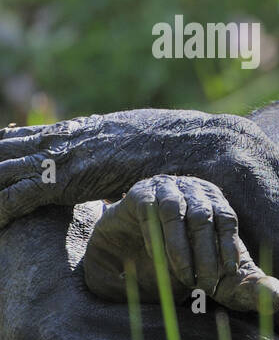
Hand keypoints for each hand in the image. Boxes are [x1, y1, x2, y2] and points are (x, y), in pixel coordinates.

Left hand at [0, 109, 248, 227]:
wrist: (198, 144)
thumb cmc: (180, 151)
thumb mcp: (140, 152)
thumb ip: (120, 160)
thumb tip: (121, 172)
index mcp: (81, 133)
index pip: (27, 137)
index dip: (2, 144)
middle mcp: (68, 140)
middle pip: (4, 148)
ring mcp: (68, 157)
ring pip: (4, 170)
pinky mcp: (73, 178)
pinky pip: (22, 194)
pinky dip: (0, 206)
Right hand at [83, 175, 278, 312]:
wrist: (129, 256)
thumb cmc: (184, 265)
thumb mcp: (219, 280)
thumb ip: (248, 287)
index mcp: (217, 204)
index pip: (228, 220)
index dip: (229, 247)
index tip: (229, 274)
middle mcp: (194, 191)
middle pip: (204, 218)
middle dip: (207, 255)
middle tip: (205, 286)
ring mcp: (166, 188)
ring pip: (176, 213)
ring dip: (181, 249)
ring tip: (185, 279)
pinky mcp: (140, 194)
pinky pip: (150, 212)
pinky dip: (156, 236)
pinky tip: (159, 261)